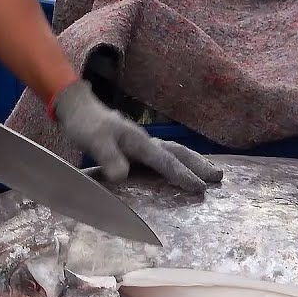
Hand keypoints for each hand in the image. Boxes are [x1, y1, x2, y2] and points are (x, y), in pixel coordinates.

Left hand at [51, 81, 222, 191]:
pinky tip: (183, 170)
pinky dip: (180, 162)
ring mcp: (144, 143)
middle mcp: (146, 142)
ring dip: (194, 163)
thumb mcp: (94, 141)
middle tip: (219, 178)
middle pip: (179, 153)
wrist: (78, 109)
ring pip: (175, 152)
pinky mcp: (138, 147)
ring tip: (212, 174)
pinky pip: (166, 155)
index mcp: (140, 142)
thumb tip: (122, 176)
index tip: (199, 187)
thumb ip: (108, 158)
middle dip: (199, 166)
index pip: (165, 161)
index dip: (182, 175)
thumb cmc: (86, 125)